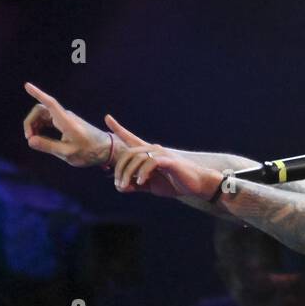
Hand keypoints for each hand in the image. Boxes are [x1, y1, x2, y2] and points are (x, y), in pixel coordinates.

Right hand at [22, 81, 111, 166]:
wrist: (106, 149)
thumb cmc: (90, 152)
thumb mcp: (68, 153)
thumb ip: (48, 146)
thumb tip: (30, 141)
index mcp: (66, 122)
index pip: (49, 103)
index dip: (38, 94)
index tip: (27, 85)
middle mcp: (65, 116)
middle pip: (40, 110)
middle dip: (31, 122)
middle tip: (30, 138)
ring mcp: (66, 119)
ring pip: (43, 115)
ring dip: (35, 125)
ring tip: (34, 140)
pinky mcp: (66, 123)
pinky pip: (48, 120)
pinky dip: (41, 127)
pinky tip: (40, 138)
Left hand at [105, 114, 221, 200]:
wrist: (197, 185)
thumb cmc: (175, 183)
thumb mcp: (151, 186)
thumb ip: (136, 185)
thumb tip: (120, 187)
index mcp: (149, 154)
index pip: (132, 138)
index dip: (119, 129)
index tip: (107, 118)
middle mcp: (154, 149)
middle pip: (129, 153)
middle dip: (119, 169)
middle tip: (118, 185)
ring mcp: (162, 153)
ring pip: (137, 158)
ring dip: (128, 173)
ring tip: (124, 186)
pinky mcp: (169, 160)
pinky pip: (150, 163)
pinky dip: (142, 173)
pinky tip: (140, 182)